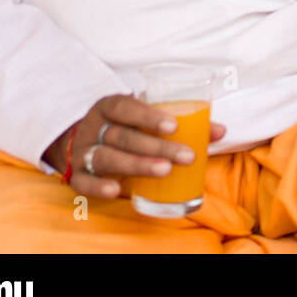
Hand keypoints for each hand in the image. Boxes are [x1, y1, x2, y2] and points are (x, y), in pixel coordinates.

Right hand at [42, 94, 226, 199]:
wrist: (82, 142)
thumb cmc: (126, 128)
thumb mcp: (147, 119)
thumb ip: (182, 123)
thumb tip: (221, 130)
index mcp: (109, 107)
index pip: (125, 106)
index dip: (147, 115)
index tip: (174, 125)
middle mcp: (93, 127)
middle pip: (123, 136)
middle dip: (156, 147)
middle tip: (186, 156)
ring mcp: (82, 151)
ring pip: (106, 157)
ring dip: (137, 165)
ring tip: (165, 171)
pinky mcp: (76, 174)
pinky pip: (83, 182)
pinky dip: (99, 186)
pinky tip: (117, 190)